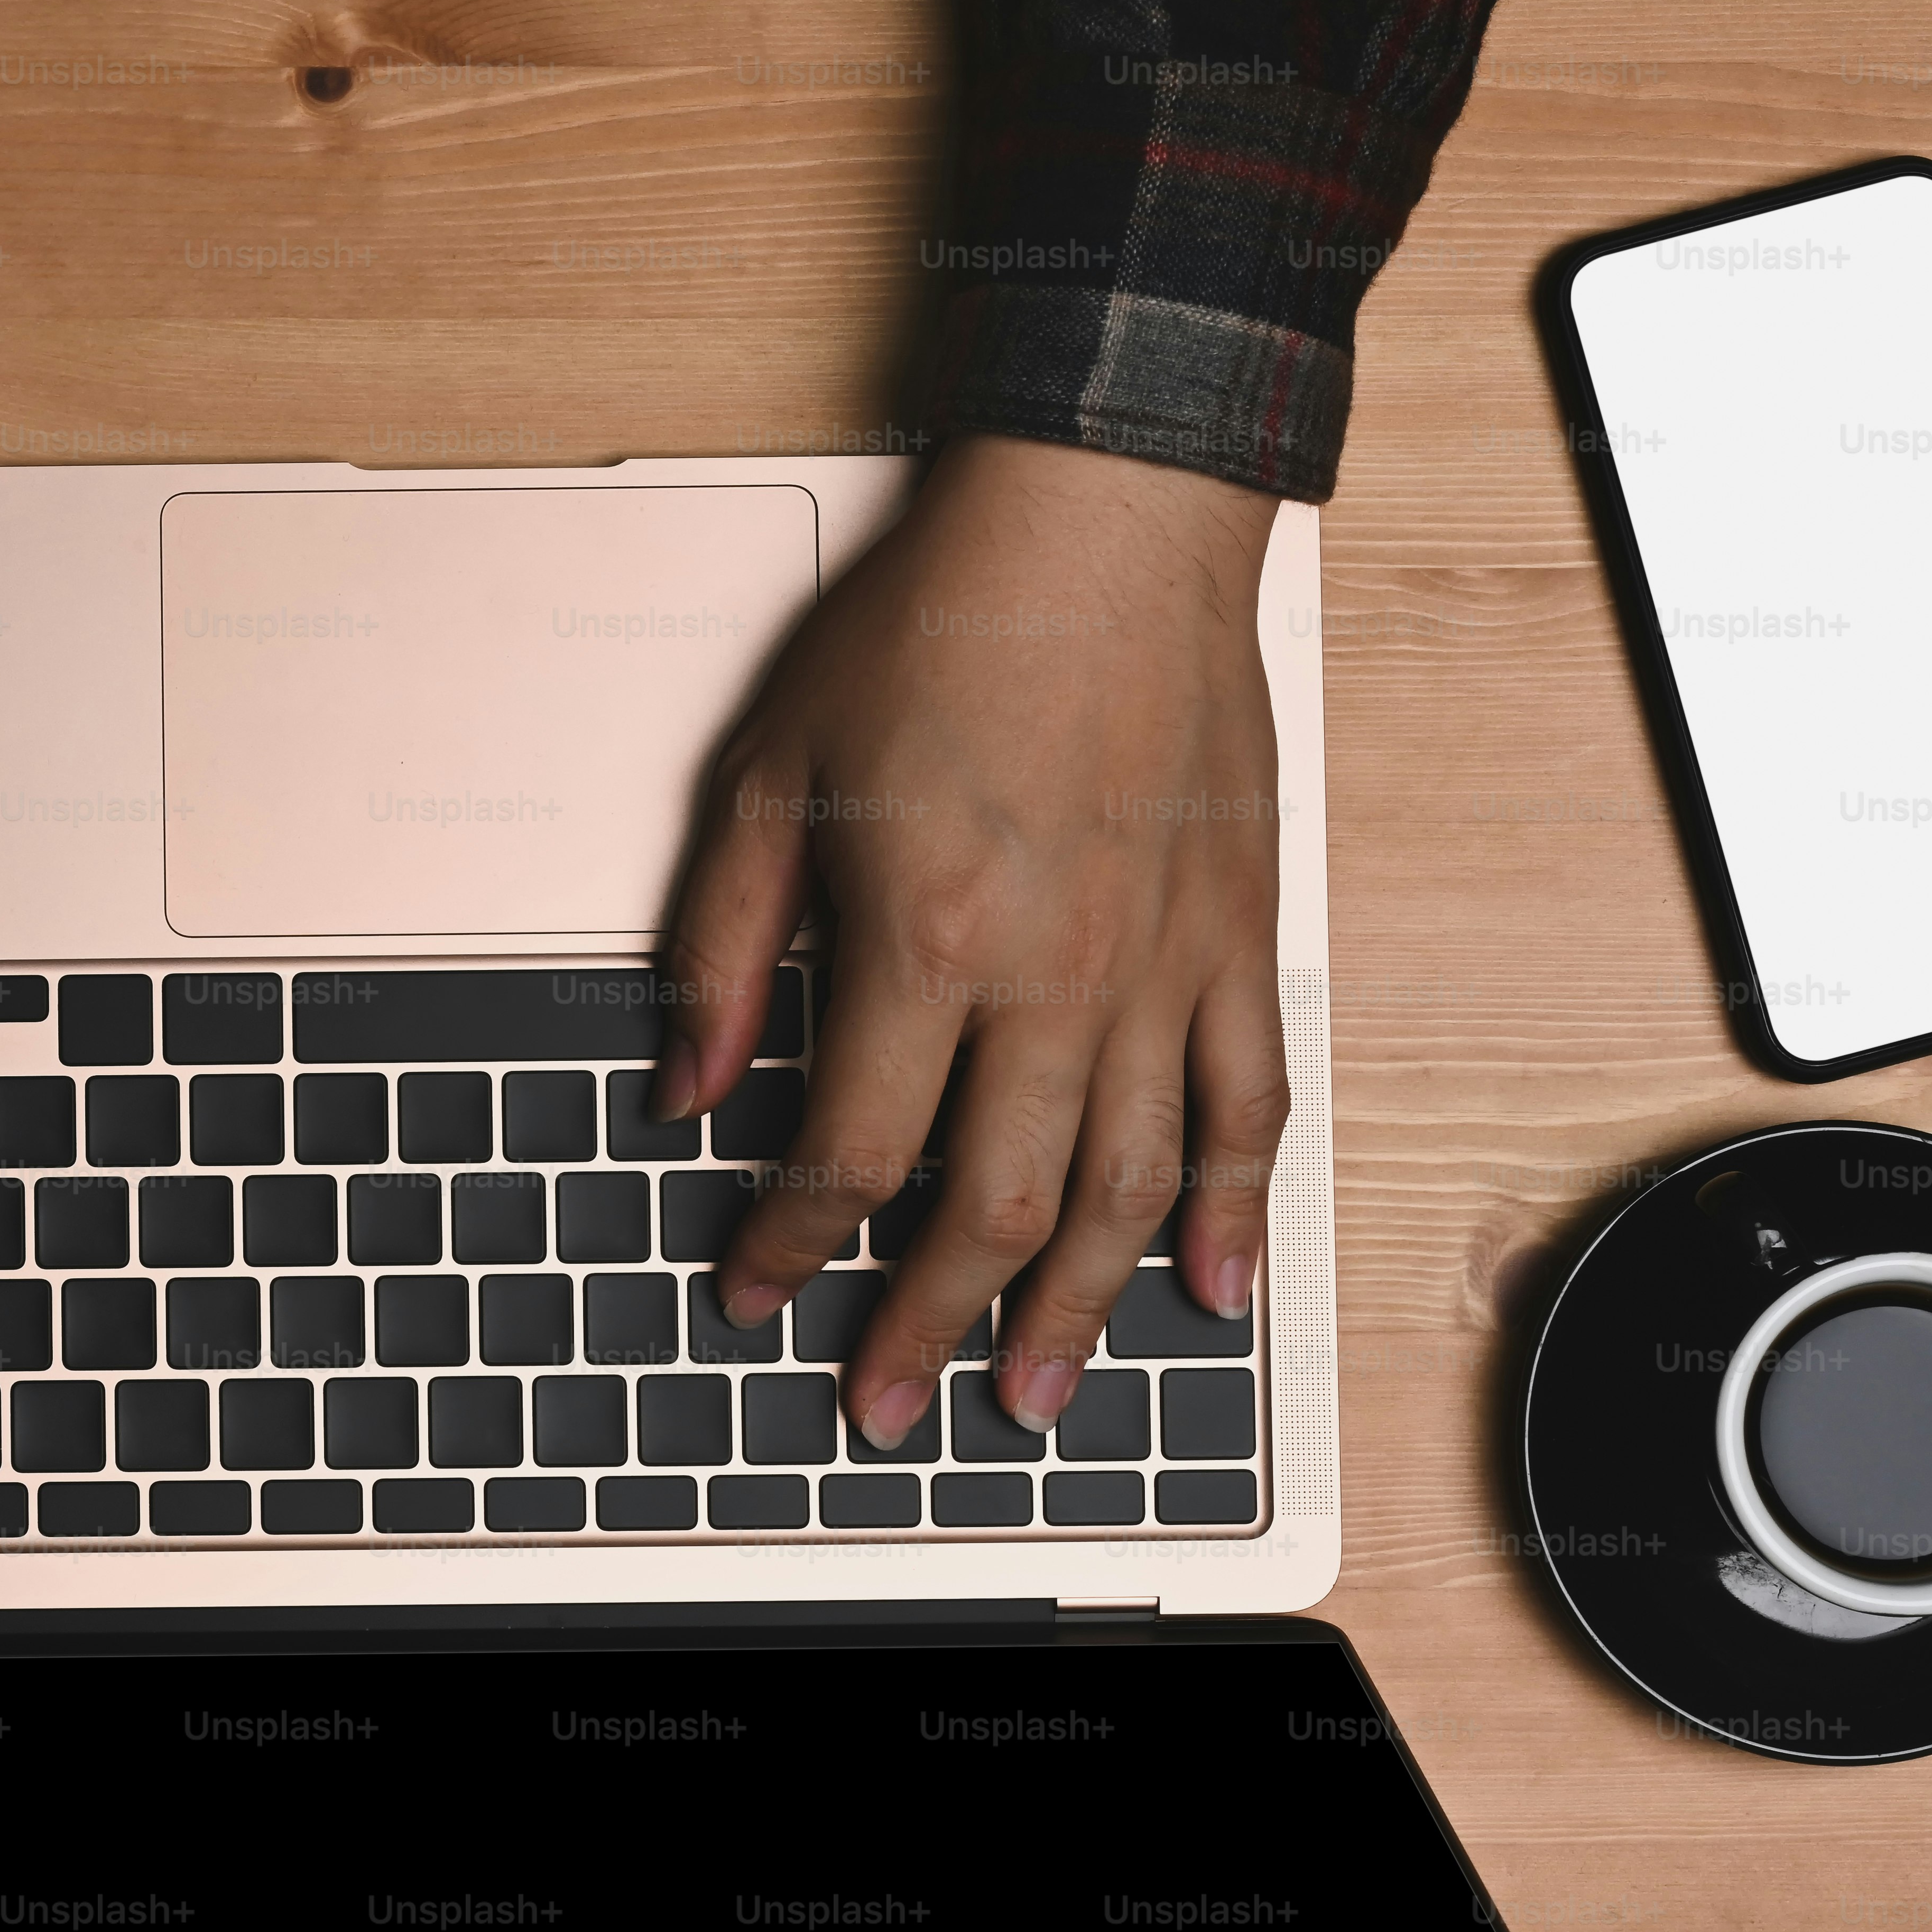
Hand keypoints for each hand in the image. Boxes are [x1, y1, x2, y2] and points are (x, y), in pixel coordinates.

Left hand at [656, 434, 1287, 1450]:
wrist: (1102, 524)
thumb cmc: (937, 626)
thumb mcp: (769, 770)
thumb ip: (724, 943)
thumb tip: (683, 1087)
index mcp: (924, 938)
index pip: (845, 1149)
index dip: (791, 1244)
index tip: (755, 1292)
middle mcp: (1053, 974)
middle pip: (989, 1205)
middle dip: (929, 1324)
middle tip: (888, 1407)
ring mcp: (1159, 964)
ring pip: (1127, 1186)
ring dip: (1078, 1309)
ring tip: (1035, 1397)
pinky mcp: (1236, 937)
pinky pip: (1247, 1103)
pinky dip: (1232, 1207)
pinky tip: (1209, 1288)